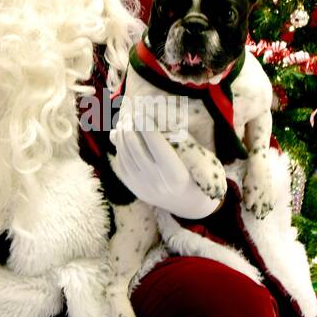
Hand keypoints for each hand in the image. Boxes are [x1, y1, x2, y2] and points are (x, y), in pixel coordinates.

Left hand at [109, 97, 222, 219]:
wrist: (190, 205)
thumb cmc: (197, 173)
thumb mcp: (196, 155)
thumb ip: (177, 136)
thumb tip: (152, 116)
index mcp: (176, 174)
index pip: (156, 144)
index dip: (147, 125)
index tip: (142, 112)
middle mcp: (157, 182)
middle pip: (136, 148)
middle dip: (130, 127)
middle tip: (130, 114)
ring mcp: (143, 187)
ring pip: (125, 155)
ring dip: (122, 135)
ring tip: (124, 122)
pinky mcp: (134, 189)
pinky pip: (121, 165)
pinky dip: (119, 148)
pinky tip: (122, 137)